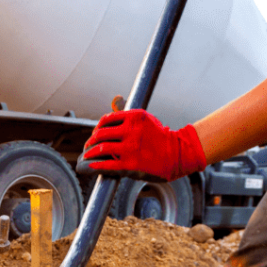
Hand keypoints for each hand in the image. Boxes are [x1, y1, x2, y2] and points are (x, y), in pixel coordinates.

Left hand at [78, 109, 205, 182]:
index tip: (95, 134)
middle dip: (91, 141)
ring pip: (101, 148)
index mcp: (135, 117)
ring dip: (90, 153)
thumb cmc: (161, 138)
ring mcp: (130, 148)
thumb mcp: (147, 119)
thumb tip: (115, 100)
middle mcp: (131, 130)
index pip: (107, 119)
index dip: (97, 127)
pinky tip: (91, 166)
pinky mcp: (130, 164)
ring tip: (87, 156)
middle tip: (87, 146)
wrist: (179, 154)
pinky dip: (96, 165)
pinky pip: (107, 164)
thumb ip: (129, 113)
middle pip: (100, 134)